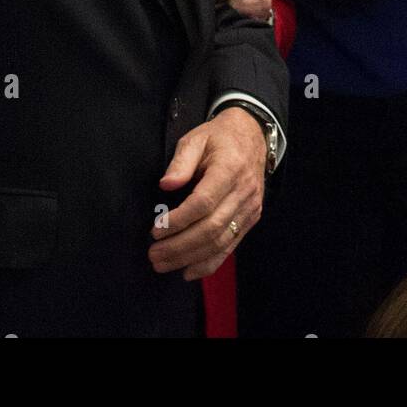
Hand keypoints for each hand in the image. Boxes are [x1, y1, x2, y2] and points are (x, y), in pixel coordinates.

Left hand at [149, 107, 266, 279]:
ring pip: (221, 241)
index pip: (203, 203)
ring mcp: (250, 207)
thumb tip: (165, 185)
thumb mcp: (196, 138)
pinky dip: (210, 262)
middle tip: (153, 254)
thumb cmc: (219, 137)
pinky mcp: (251, 218)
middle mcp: (243, 191)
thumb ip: (180, 161)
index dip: (178, 220)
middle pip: (211, 227)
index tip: (155, 230)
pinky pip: (231, 245)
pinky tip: (189, 271)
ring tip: (163, 264)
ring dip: (190, 258)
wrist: (253, 135)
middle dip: (179, 246)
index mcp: (229, 169)